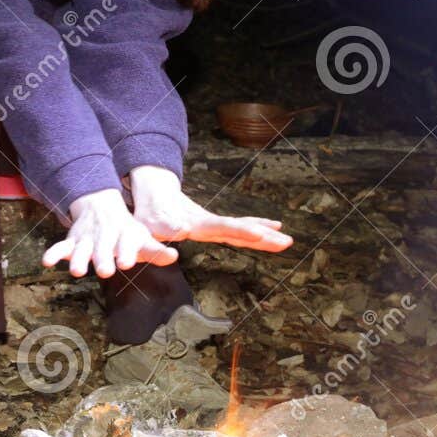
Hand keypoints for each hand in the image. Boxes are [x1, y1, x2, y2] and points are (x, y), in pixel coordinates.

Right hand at [43, 188, 179, 277]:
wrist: (101, 208)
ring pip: (82, 250)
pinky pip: (61, 247)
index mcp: (124, 235)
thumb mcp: (142, 238)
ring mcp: (87, 240)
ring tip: (78, 271)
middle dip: (103, 259)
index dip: (126, 253)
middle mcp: (105, 237)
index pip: (126, 244)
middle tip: (105, 271)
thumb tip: (173, 257)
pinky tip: (47, 262)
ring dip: (80, 260)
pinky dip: (54, 253)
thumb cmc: (126, 231)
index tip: (127, 262)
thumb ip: (156, 251)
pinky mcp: (72, 242)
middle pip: (103, 249)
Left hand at [127, 165, 293, 252]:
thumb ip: (166, 227)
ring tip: (286, 240)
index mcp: (195, 224)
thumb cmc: (150, 214)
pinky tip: (274, 230)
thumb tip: (181, 229)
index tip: (257, 233)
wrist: (155, 195)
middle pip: (239, 228)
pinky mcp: (215, 226)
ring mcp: (214, 224)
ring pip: (244, 228)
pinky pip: (240, 227)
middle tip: (284, 241)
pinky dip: (259, 228)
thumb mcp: (151, 222)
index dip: (240, 230)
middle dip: (262, 235)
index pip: (222, 227)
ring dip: (265, 235)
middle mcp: (209, 223)